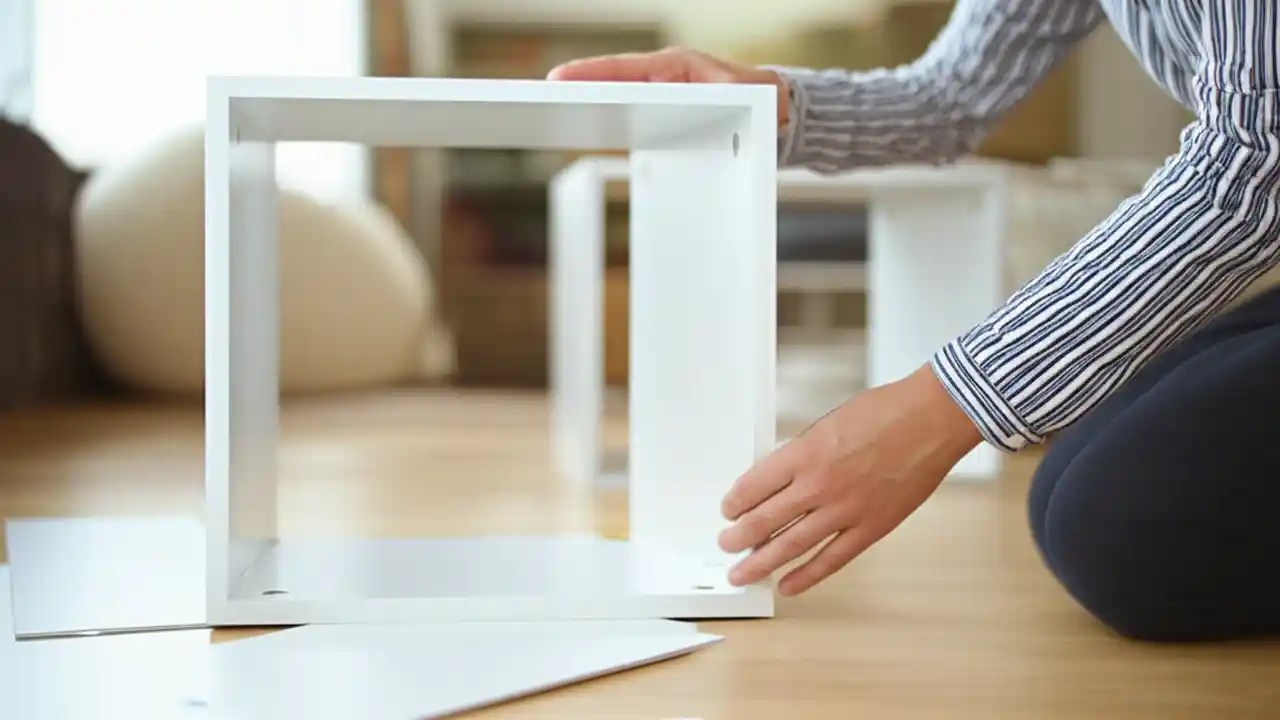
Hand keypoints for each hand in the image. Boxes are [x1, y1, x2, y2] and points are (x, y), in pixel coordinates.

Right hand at [547, 46, 791, 130]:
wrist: (773, 111)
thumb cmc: (756, 98)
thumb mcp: (743, 97)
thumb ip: (726, 96)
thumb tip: (713, 97)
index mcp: (674, 65)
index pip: (623, 68)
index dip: (590, 74)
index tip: (559, 80)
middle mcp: (661, 75)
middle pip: (610, 80)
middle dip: (576, 87)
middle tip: (541, 98)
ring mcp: (657, 91)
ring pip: (613, 95)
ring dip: (585, 103)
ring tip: (550, 115)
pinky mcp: (658, 108)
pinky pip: (624, 110)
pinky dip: (602, 115)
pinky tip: (581, 129)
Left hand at [719, 364, 981, 595]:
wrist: (930, 420)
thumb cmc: (884, 413)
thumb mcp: (826, 423)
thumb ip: (801, 453)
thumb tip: (777, 479)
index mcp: (803, 453)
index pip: (753, 486)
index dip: (734, 502)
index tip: (729, 510)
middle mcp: (818, 485)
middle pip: (764, 521)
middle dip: (738, 537)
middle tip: (725, 545)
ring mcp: (844, 510)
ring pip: (791, 546)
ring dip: (761, 562)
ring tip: (741, 572)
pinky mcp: (871, 527)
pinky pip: (831, 559)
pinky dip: (807, 576)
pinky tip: (788, 585)